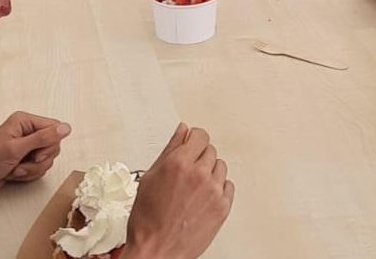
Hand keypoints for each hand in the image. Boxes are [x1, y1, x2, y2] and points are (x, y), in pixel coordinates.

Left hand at [0, 111, 70, 208]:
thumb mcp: (15, 149)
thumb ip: (43, 138)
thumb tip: (65, 128)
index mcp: (24, 121)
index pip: (54, 128)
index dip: (49, 143)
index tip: (36, 153)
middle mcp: (27, 133)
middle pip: (53, 145)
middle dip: (39, 159)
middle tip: (22, 161)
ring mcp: (26, 148)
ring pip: (47, 159)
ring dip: (31, 169)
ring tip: (14, 170)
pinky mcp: (24, 162)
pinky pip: (39, 169)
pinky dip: (28, 175)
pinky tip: (14, 174)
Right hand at [126, 124, 233, 258]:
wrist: (156, 252)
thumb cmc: (147, 220)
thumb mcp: (150, 178)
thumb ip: (170, 149)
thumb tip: (182, 130)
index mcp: (179, 163)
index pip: (200, 135)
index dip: (194, 139)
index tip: (192, 144)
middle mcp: (199, 174)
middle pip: (210, 150)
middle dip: (199, 157)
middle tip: (187, 173)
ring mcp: (213, 191)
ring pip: (220, 166)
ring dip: (210, 172)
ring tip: (194, 188)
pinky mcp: (222, 207)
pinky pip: (228, 186)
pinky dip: (218, 189)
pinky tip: (203, 197)